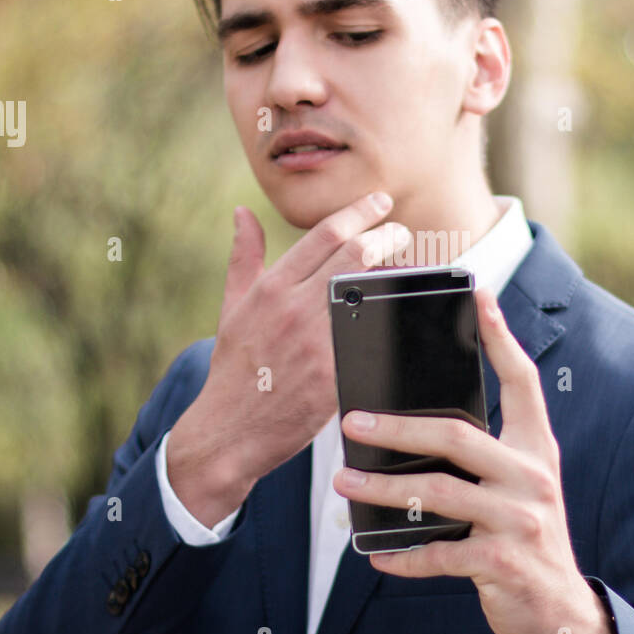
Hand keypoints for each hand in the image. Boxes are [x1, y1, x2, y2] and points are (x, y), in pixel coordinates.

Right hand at [168, 191, 410, 521]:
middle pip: (354, 254)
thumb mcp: (233, 306)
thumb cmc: (234, 367)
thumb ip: (244, 256)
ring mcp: (316, 343)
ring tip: (404, 270)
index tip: (379, 203)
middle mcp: (294, 309)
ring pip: (368, 293)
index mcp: (271, 288)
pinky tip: (400, 316)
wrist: (229, 430)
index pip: (324, 234)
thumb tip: (243, 213)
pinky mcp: (333, 377)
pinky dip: (388, 323)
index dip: (359, 212)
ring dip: (393, 277)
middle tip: (400, 233)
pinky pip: (371, 340)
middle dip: (387, 236)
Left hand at [333, 286, 614, 633]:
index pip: (522, 381)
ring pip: (438, 493)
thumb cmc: (526, 537)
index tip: (477, 296)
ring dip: (384, 489)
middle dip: (398, 428)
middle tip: (352, 422)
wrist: (561, 612)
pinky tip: (376, 554)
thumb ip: (487, 455)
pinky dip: (403, 555)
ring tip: (344, 483)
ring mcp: (520, 519)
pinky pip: (439, 554)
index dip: (500, 337)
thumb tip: (413, 429)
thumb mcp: (520, 486)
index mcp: (536, 448)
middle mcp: (532, 476)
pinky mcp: (502, 562)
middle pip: (457, 436)